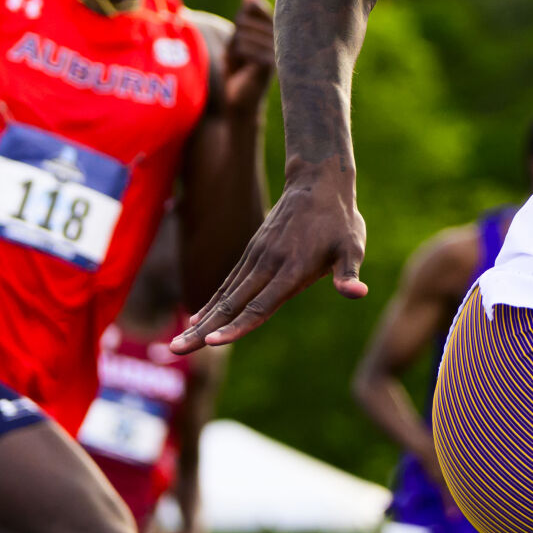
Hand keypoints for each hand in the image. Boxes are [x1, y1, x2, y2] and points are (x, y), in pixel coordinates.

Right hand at [171, 161, 367, 350]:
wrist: (317, 182)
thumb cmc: (340, 220)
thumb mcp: (352, 245)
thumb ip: (348, 273)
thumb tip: (357, 293)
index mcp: (291, 268)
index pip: (261, 305)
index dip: (238, 326)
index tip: (213, 343)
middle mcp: (267, 264)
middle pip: (231, 304)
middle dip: (203, 331)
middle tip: (175, 350)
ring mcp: (256, 257)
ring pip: (225, 295)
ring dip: (201, 321)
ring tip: (177, 344)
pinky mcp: (252, 252)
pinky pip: (228, 282)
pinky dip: (211, 302)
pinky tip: (197, 319)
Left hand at [223, 0, 274, 114]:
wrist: (239, 101)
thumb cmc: (238, 70)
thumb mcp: (239, 40)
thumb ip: (246, 17)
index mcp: (275, 30)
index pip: (254, 8)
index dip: (239, 21)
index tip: (240, 39)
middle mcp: (280, 38)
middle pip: (244, 21)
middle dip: (233, 38)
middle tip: (237, 56)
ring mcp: (277, 50)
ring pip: (241, 35)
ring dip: (231, 50)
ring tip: (239, 64)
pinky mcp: (270, 63)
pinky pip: (243, 47)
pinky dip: (234, 57)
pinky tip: (239, 68)